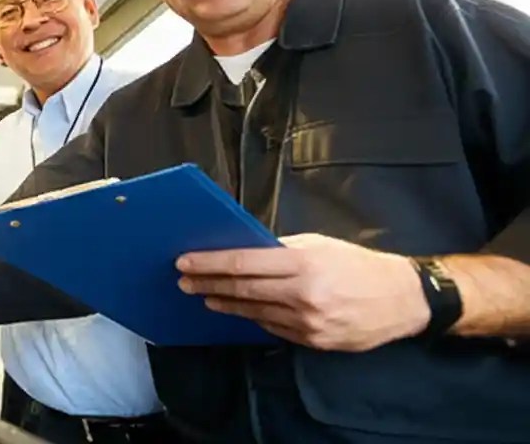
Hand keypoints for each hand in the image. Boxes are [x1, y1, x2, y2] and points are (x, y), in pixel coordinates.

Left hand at [176, 233, 429, 351]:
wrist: (403, 300)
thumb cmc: (358, 265)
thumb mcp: (320, 245)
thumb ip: (282, 249)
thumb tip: (244, 250)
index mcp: (303, 265)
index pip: (243, 263)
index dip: (210, 263)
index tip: (185, 261)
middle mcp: (302, 295)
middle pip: (242, 289)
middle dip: (207, 284)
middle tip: (184, 281)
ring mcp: (307, 323)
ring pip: (253, 312)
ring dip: (224, 303)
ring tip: (204, 296)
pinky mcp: (313, 341)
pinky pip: (273, 328)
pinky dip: (252, 317)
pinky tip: (238, 309)